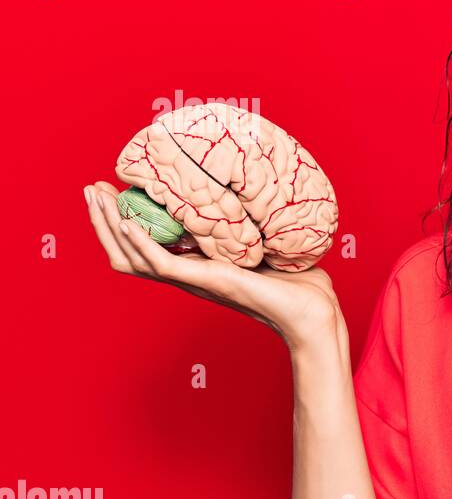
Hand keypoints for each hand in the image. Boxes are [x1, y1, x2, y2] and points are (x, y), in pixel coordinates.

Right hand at [83, 181, 341, 350]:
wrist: (314, 309)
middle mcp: (189, 276)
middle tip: (90, 189)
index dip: (120, 223)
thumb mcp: (262, 244)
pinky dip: (140, 242)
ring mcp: (195, 281)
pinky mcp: (207, 281)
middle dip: (103, 221)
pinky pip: (161, 264)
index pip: (143, 249)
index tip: (109, 192)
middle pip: (126, 254)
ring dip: (110, 227)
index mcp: (196, 268)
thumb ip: (245, 224)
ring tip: (96, 197)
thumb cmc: (296, 281)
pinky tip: (126, 221)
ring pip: (133, 259)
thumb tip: (246, 190)